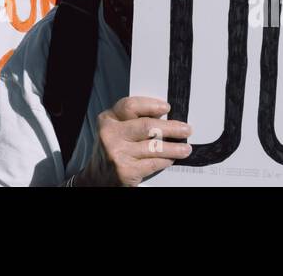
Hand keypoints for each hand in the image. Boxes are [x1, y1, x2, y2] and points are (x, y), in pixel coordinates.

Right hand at [73, 96, 191, 186]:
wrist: (96, 178)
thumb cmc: (112, 150)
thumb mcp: (116, 130)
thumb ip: (133, 121)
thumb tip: (164, 117)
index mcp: (108, 119)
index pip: (131, 106)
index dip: (151, 105)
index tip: (166, 107)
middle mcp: (110, 134)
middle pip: (147, 126)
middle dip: (171, 127)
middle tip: (185, 129)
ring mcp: (117, 153)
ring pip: (154, 147)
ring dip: (174, 148)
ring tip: (185, 148)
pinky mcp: (126, 171)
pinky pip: (153, 163)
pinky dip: (165, 161)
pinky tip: (170, 159)